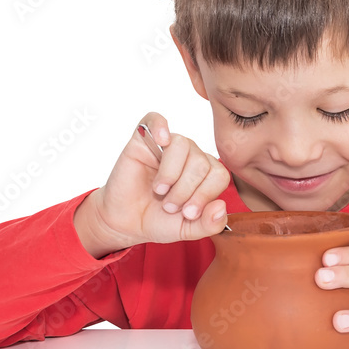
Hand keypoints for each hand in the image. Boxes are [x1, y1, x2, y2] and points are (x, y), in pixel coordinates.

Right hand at [74, 112, 230, 256]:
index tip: (187, 214)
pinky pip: (154, 119)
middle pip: (201, 163)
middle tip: (169, 206)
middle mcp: (190, 155)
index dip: (205, 195)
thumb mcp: (188, 230)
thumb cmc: (158, 220)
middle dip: (185, 191)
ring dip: (171, 174)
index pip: (219, 174)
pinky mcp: (143, 139)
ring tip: (159, 190)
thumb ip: (210, 224)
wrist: (126, 221)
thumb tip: (221, 207)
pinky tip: (160, 142)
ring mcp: (167, 146)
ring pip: (183, 145)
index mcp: (206, 174)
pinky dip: (160, 127)